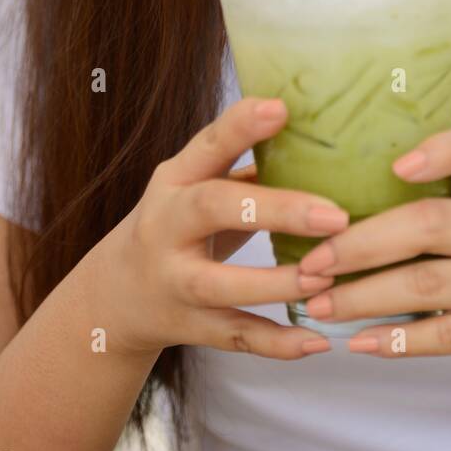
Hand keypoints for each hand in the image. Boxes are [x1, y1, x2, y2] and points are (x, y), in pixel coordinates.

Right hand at [92, 96, 348, 359]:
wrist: (114, 297)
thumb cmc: (180, 224)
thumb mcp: (197, 186)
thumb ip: (246, 165)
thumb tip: (320, 137)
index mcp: (175, 180)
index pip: (206, 145)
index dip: (240, 127)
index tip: (280, 108)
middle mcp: (167, 226)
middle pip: (213, 208)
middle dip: (276, 209)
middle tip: (335, 215)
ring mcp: (173, 279)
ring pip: (223, 284)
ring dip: (280, 283)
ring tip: (329, 276)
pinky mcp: (186, 326)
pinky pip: (233, 336)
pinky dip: (275, 343)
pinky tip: (315, 340)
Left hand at [297, 124, 450, 410]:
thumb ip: (434, 215)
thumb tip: (332, 210)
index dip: (441, 149)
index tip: (393, 164)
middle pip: (432, 221)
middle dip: (362, 242)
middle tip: (312, 261)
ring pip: (430, 282)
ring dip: (365, 295)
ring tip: (318, 303)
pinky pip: (450, 334)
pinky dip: (399, 339)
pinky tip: (359, 343)